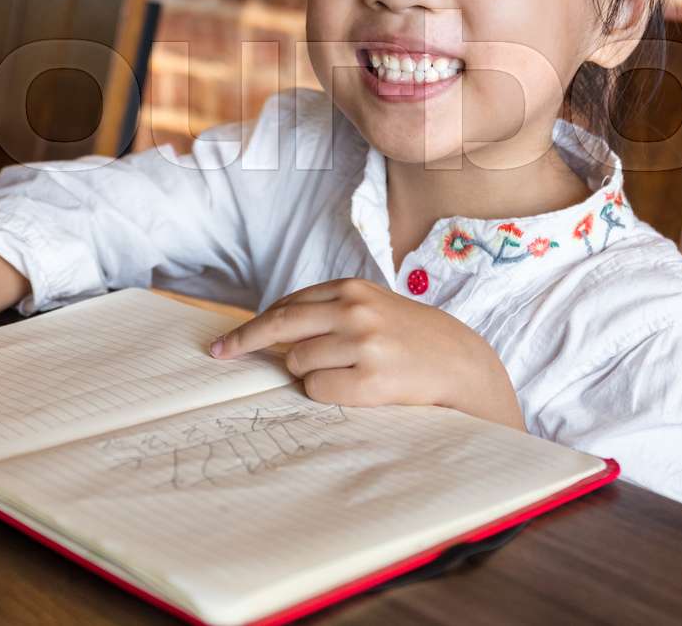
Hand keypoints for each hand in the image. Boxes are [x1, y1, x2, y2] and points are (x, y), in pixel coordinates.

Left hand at [208, 278, 525, 428]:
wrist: (461, 364)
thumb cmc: (409, 337)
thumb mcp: (372, 307)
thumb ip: (328, 311)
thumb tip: (271, 331)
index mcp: (353, 289)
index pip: (287, 306)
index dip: (253, 326)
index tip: (228, 342)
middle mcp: (355, 311)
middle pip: (280, 326)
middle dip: (245, 342)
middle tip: (219, 353)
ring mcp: (363, 345)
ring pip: (297, 363)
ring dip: (307, 373)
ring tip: (344, 374)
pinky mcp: (370, 381)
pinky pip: (317, 390)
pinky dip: (324, 393)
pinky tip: (353, 389)